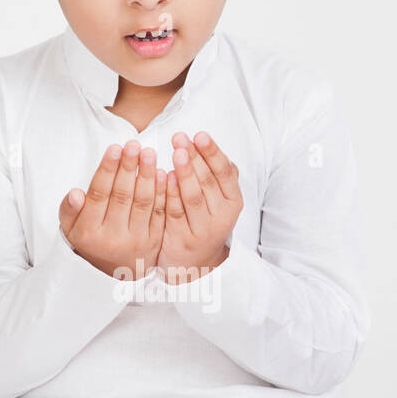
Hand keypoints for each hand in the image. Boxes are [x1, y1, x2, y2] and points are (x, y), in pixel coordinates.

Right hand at [59, 139, 166, 279]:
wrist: (113, 272)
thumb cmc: (89, 240)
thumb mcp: (70, 228)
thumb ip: (69, 210)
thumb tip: (75, 193)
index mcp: (89, 232)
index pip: (99, 195)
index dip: (107, 169)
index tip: (115, 147)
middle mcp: (113, 238)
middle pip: (122, 196)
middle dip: (129, 167)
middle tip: (134, 144)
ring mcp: (136, 242)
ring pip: (143, 203)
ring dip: (147, 175)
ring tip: (149, 153)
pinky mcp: (154, 243)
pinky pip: (159, 213)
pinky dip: (162, 192)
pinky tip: (163, 173)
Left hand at [156, 130, 242, 282]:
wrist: (195, 262)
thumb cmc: (205, 220)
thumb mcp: (220, 201)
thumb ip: (220, 178)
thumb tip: (219, 152)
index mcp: (233, 202)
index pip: (224, 174)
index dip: (212, 153)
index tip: (200, 135)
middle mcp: (222, 217)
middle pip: (207, 182)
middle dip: (194, 157)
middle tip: (180, 138)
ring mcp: (202, 230)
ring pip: (193, 197)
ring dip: (184, 172)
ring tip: (175, 152)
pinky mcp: (182, 239)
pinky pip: (175, 213)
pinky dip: (170, 194)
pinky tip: (163, 176)